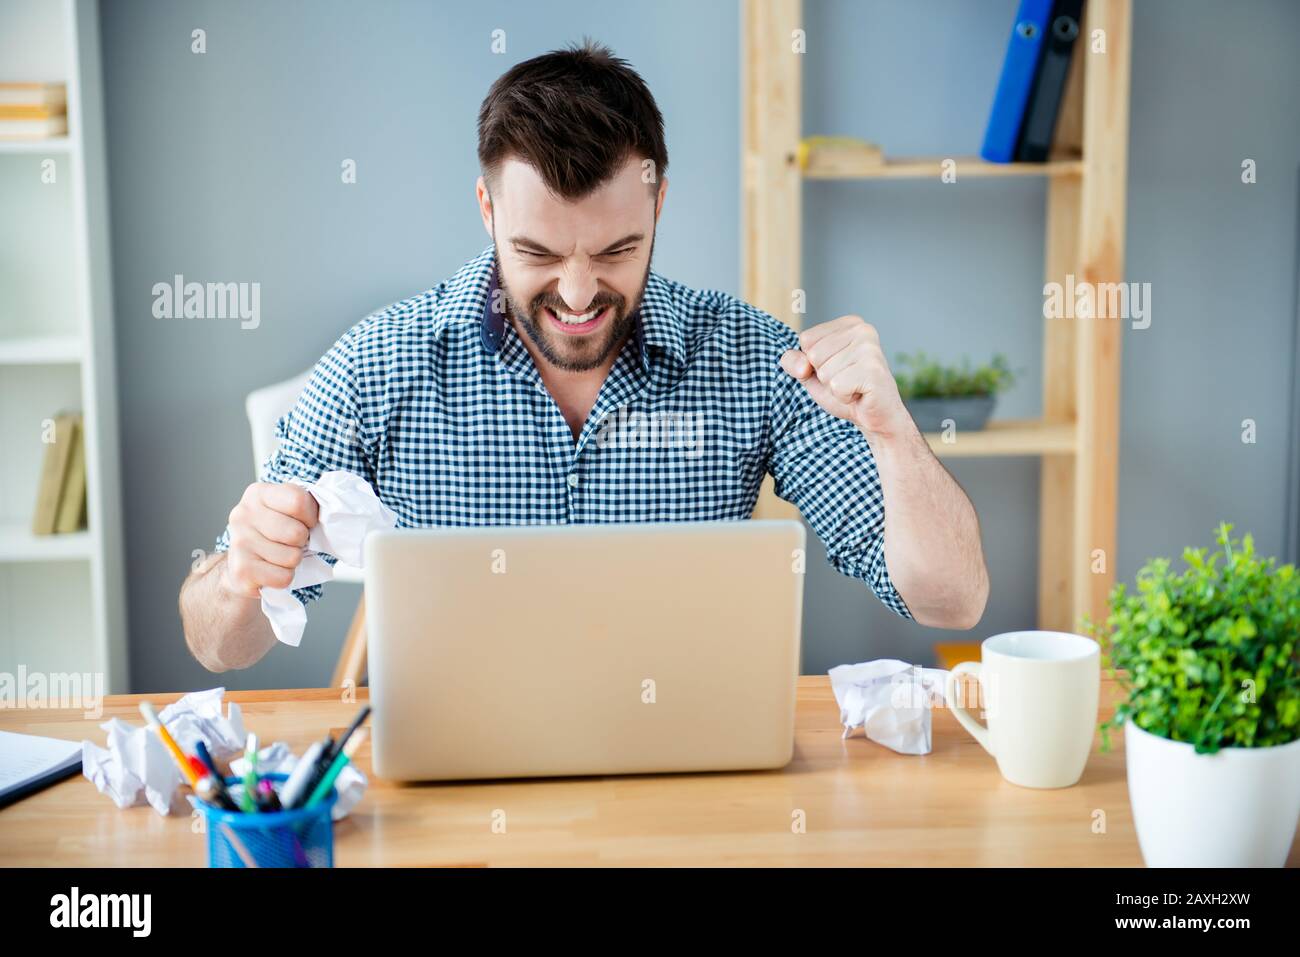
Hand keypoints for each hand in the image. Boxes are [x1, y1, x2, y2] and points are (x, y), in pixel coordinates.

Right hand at [221, 482, 319, 597]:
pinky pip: (283, 577)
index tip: (306, 523)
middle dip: (302, 542)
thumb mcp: (286, 511)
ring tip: (280, 556)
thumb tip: (329, 518)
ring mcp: (239, 543)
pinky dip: (284, 578)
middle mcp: (243, 515)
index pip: (298, 501)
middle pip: (296, 533)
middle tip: (291, 543)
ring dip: (293, 561)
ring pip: (292, 558)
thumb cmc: (274, 534)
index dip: (310, 516)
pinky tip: (272, 570)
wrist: (244, 565)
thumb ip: (304, 506)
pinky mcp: (242, 571)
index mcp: (258, 493)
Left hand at [779, 315, 910, 441]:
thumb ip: (794, 362)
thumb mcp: (812, 373)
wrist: (876, 416)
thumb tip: (802, 366)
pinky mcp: (873, 370)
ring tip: (854, 386)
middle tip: (846, 380)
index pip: (806, 339)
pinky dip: (843, 397)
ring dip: (834, 388)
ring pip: (824, 372)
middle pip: (814, 355)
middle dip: (824, 376)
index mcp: (849, 323)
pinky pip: (837, 386)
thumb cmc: (845, 390)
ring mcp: (870, 349)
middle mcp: (863, 330)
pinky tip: (859, 394)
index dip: (814, 362)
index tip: (837, 368)